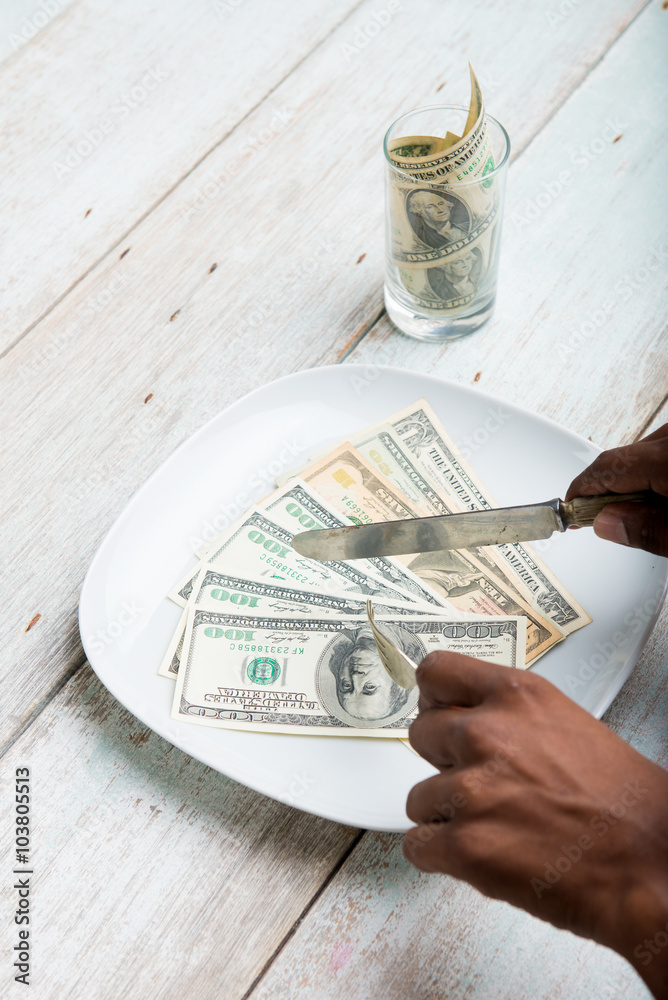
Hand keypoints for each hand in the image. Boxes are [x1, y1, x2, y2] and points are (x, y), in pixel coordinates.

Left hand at [404, 651, 667, 997]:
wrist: (652, 863)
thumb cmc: (624, 803)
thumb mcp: (568, 726)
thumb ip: (511, 719)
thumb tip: (469, 723)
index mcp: (516, 696)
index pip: (436, 673)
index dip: (432, 699)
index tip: (435, 712)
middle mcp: (487, 734)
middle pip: (420, 735)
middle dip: (443, 762)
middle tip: (478, 783)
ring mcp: (472, 790)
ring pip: (418, 798)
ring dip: (446, 815)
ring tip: (494, 827)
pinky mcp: (465, 845)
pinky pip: (416, 845)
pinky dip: (439, 856)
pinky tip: (478, 857)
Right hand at [566, 423, 667, 556]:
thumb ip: (650, 530)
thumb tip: (606, 522)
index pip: (606, 468)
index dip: (581, 492)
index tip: (570, 513)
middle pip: (621, 459)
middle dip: (610, 492)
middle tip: (608, 523)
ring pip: (642, 454)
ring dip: (635, 483)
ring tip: (651, 516)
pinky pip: (660, 450)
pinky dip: (655, 473)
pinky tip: (664, 497)